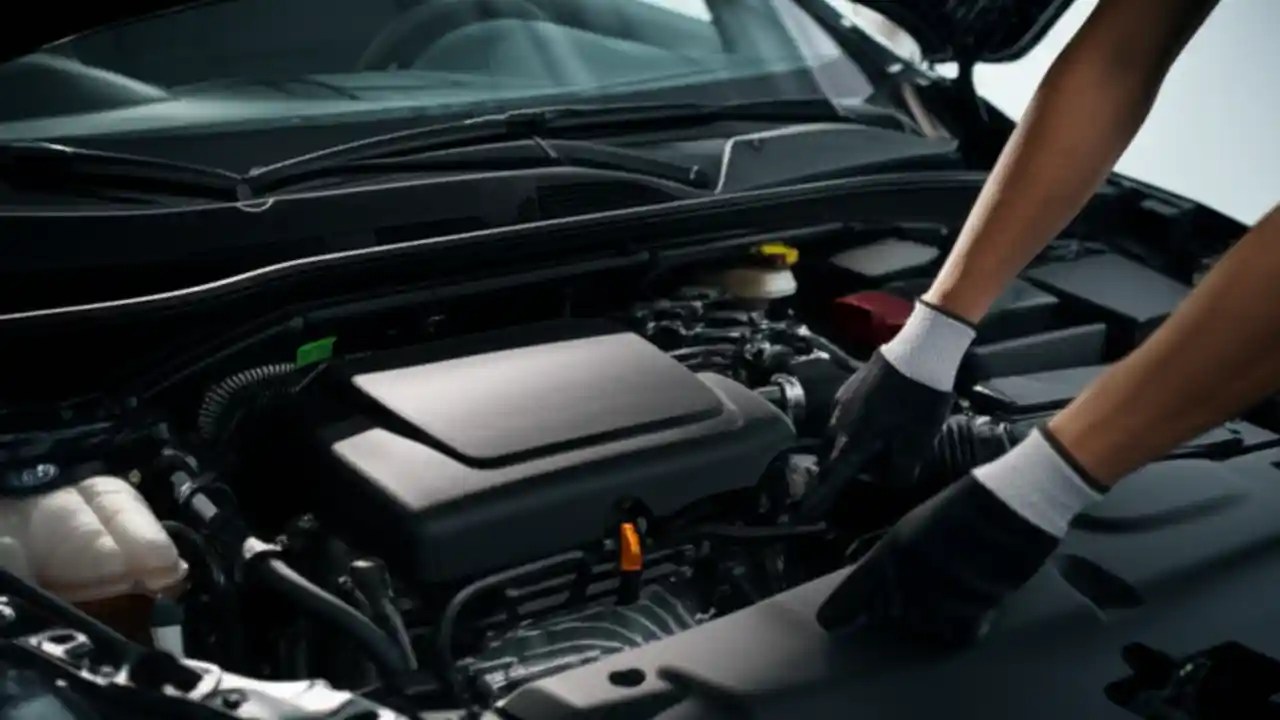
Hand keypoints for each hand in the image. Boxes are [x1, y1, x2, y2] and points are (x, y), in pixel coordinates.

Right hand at [795, 351, 953, 519]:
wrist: (920, 349)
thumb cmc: (919, 400)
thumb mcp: (917, 443)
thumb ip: (900, 471)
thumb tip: (887, 480)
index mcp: (853, 440)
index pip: (831, 477)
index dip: (818, 499)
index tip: (803, 516)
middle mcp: (839, 422)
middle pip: (833, 456)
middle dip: (841, 472)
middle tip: (860, 480)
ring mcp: (842, 401)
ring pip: (839, 435)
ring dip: (850, 448)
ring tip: (874, 451)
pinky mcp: (850, 386)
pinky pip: (846, 416)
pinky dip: (855, 428)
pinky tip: (878, 423)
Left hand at [815, 474, 1058, 645]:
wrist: (1008, 511)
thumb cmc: (960, 511)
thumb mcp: (912, 528)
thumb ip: (889, 560)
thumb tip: (872, 589)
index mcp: (886, 558)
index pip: (849, 601)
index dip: (840, 614)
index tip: (830, 622)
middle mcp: (905, 585)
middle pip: (890, 616)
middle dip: (898, 605)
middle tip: (926, 581)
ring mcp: (936, 604)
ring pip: (922, 626)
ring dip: (931, 614)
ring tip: (952, 585)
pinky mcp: (969, 617)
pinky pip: (954, 634)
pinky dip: (961, 624)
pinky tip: (969, 604)